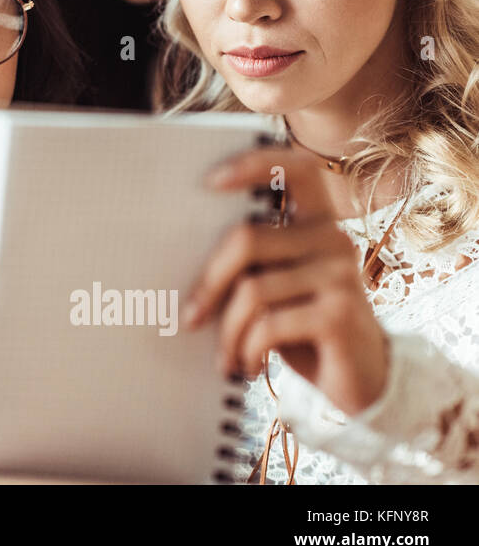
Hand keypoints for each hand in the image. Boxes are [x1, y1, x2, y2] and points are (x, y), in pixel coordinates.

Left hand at [185, 147, 389, 415]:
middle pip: (247, 239)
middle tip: (191, 319)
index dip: (254, 164)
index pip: (296, 169)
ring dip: (228, 332)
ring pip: (252, 290)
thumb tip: (182, 256)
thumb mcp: (278, 288)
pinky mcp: (339, 314)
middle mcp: (335, 238)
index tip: (209, 182)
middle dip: (210, 284)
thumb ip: (252, 263)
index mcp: (318, 222)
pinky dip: (247, 350)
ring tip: (226, 355)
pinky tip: (248, 365)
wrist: (364, 381)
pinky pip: (268, 325)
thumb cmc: (304, 328)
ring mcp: (342, 275)